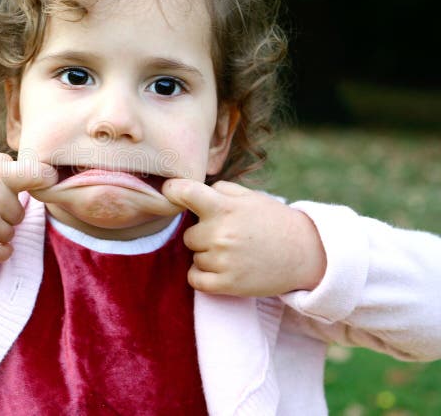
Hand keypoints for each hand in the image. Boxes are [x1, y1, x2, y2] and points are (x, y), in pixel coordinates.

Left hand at [162, 179, 326, 296]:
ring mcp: (222, 261)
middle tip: (229, 236)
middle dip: (204, 235)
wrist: (306, 254)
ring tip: (235, 253)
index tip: (169, 191)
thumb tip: (188, 190)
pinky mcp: (226, 285)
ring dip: (208, 256)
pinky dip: (202, 275)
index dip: (172, 191)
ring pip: (195, 256)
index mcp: (224, 208)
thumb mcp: (250, 197)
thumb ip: (219, 191)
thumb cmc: (273, 222)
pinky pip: (194, 278)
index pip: (185, 193)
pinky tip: (221, 269)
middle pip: (189, 235)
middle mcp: (220, 234)